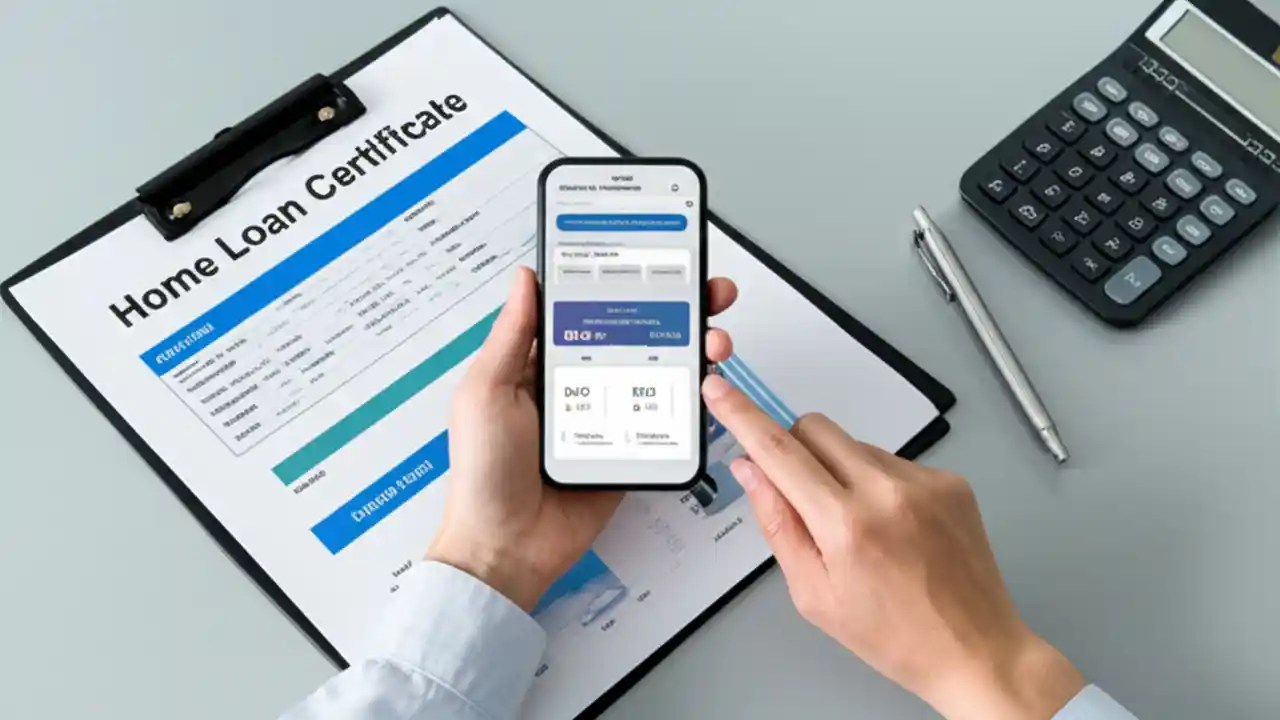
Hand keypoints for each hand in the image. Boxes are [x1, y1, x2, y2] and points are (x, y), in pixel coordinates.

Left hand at [429, 267, 738, 611]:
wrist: (506, 547)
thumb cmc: (483, 471)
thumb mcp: (487, 391)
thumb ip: (512, 335)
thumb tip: (526, 277)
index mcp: (543, 363)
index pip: (592, 309)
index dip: (626, 283)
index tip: (660, 260)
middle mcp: (581, 384)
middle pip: (639, 334)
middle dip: (681, 309)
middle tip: (711, 293)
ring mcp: (610, 417)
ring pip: (662, 373)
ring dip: (696, 351)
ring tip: (716, 341)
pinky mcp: (631, 451)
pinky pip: (667, 422)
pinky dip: (694, 403)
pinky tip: (709, 386)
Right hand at [702, 377, 1083, 719]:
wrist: (974, 649)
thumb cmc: (894, 635)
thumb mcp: (815, 594)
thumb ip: (778, 524)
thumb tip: (751, 470)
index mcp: (846, 525)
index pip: (779, 451)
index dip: (742, 415)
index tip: (719, 389)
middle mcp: (888, 491)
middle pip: (814, 428)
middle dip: (793, 448)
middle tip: (800, 495)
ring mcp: (925, 481)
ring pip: (853, 444)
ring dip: (839, 471)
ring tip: (860, 529)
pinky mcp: (950, 480)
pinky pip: (892, 460)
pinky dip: (878, 483)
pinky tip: (893, 528)